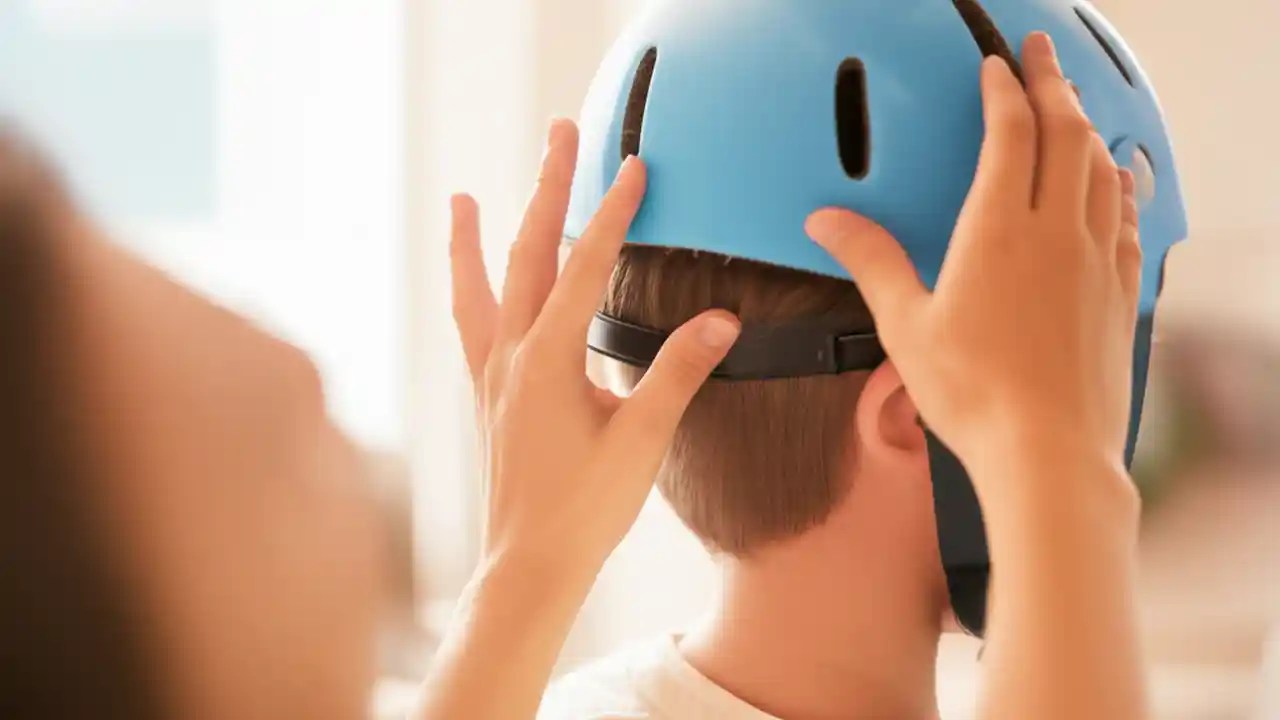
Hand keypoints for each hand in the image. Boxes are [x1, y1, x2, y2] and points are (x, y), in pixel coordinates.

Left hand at [450, 119, 740, 583]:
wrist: (530, 565)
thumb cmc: (584, 510)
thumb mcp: (642, 439)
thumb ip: (677, 372)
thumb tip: (720, 319)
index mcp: (547, 360)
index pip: (584, 268)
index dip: (612, 214)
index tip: (633, 167)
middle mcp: (509, 357)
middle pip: (526, 255)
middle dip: (546, 190)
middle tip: (560, 136)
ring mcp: (492, 377)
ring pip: (480, 288)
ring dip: (478, 238)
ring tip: (463, 198)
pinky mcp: (489, 397)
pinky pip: (470, 326)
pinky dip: (467, 290)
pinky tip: (473, 284)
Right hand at [806, 33, 1140, 485]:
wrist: (1048, 453)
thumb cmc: (973, 394)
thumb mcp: (904, 326)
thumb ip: (870, 260)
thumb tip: (825, 221)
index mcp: (999, 231)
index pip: (1010, 133)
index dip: (1003, 90)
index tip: (996, 66)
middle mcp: (1055, 233)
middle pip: (1065, 133)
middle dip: (1052, 84)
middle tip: (1039, 56)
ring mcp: (1095, 260)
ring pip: (1101, 169)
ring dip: (1085, 128)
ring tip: (1071, 110)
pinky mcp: (1119, 291)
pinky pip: (1124, 218)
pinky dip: (1116, 185)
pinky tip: (1111, 184)